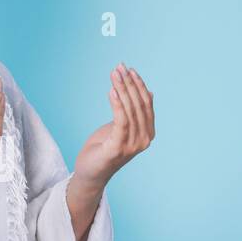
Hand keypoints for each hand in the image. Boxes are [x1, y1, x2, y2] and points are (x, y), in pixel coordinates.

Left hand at [73, 61, 154, 190]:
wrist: (91, 172)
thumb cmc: (104, 148)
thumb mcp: (122, 126)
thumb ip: (135, 112)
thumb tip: (150, 92)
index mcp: (148, 133)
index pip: (147, 104)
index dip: (139, 85)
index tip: (129, 69)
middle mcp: (144, 139)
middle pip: (138, 104)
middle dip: (129, 83)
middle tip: (119, 67)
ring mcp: (133, 145)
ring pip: (130, 110)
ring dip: (121, 89)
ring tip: (114, 74)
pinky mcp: (118, 147)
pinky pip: (121, 121)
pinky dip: (117, 104)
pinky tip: (112, 91)